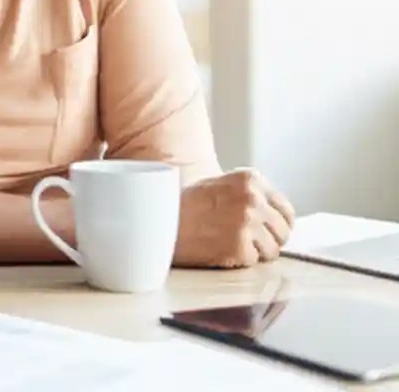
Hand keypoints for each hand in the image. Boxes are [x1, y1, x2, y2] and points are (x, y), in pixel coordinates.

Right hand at [174, 169, 294, 267]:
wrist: (157, 219)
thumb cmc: (183, 204)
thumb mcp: (219, 185)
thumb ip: (249, 195)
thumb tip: (274, 216)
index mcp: (251, 180)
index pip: (285, 210)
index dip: (276, 225)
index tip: (266, 231)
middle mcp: (253, 199)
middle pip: (283, 231)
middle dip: (269, 240)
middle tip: (247, 242)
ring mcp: (247, 223)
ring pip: (273, 250)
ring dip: (255, 253)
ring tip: (230, 246)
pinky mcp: (239, 246)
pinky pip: (253, 262)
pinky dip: (238, 261)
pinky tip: (219, 250)